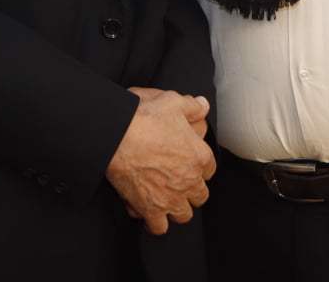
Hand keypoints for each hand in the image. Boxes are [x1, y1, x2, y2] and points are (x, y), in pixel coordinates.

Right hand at [106, 90, 214, 234]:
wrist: (119, 135)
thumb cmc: (145, 118)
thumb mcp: (173, 102)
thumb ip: (192, 106)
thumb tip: (202, 105)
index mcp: (199, 157)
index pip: (210, 170)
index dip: (199, 167)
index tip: (189, 165)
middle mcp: (189, 181)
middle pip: (199, 196)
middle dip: (191, 191)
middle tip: (177, 184)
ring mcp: (171, 198)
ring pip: (183, 215)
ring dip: (176, 208)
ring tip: (165, 200)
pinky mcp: (150, 210)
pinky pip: (159, 227)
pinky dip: (154, 222)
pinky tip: (148, 211)